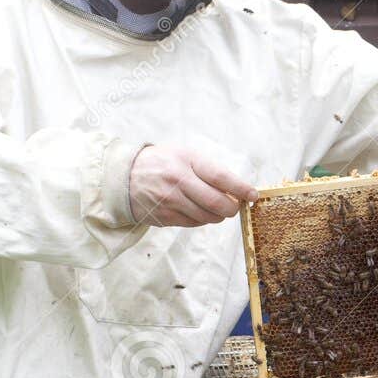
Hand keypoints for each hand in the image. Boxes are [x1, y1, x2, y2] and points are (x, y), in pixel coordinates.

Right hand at [129, 145, 256, 226]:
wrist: (124, 177)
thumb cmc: (160, 163)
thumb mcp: (183, 154)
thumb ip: (208, 169)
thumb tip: (235, 188)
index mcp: (186, 160)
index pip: (221, 177)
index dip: (241, 188)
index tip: (253, 194)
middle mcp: (179, 180)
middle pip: (217, 202)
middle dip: (232, 208)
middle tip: (235, 206)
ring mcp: (171, 201)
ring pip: (207, 216)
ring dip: (218, 215)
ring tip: (216, 208)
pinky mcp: (165, 216)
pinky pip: (194, 223)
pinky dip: (202, 219)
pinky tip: (199, 211)